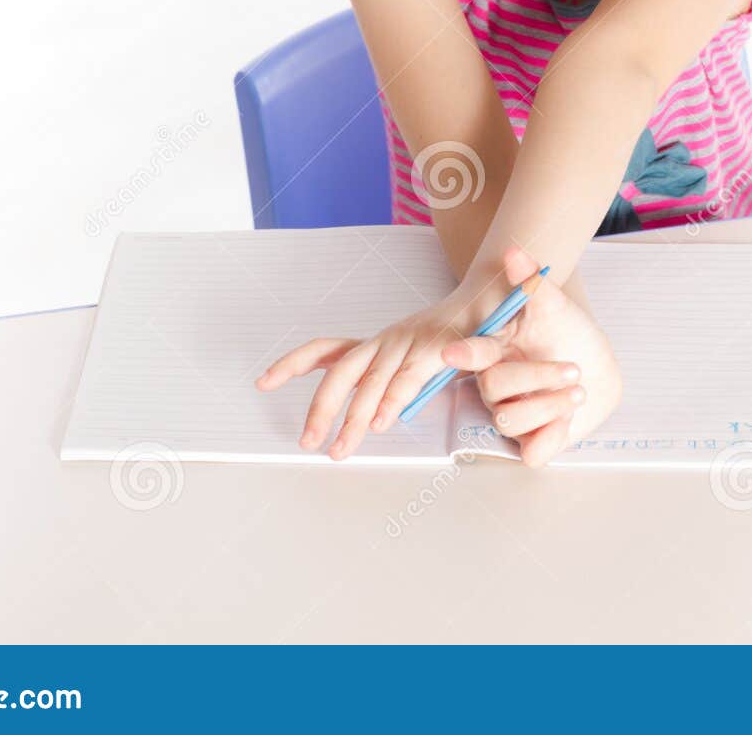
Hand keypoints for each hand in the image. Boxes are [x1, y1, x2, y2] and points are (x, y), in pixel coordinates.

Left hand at [254, 284, 493, 460]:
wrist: (487, 302)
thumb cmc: (448, 339)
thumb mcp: (408, 359)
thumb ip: (385, 381)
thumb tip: (368, 416)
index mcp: (374, 344)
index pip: (323, 349)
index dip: (291, 364)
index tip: (263, 382)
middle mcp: (384, 341)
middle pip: (340, 371)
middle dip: (320, 408)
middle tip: (307, 442)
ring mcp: (407, 342)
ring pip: (370, 381)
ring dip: (353, 419)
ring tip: (339, 449)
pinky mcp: (433, 348)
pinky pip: (407, 377)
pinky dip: (393, 400)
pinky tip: (382, 424)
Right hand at [442, 246, 622, 466]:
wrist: (599, 368)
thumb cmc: (568, 333)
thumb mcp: (555, 306)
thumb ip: (533, 282)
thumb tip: (514, 251)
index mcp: (497, 351)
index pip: (472, 354)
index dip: (462, 356)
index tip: (450, 353)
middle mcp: (498, 385)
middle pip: (493, 388)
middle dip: (535, 378)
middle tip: (572, 369)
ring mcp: (513, 414)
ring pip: (510, 420)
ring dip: (549, 405)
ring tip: (577, 389)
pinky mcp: (533, 441)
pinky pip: (531, 453)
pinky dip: (550, 438)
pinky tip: (568, 420)